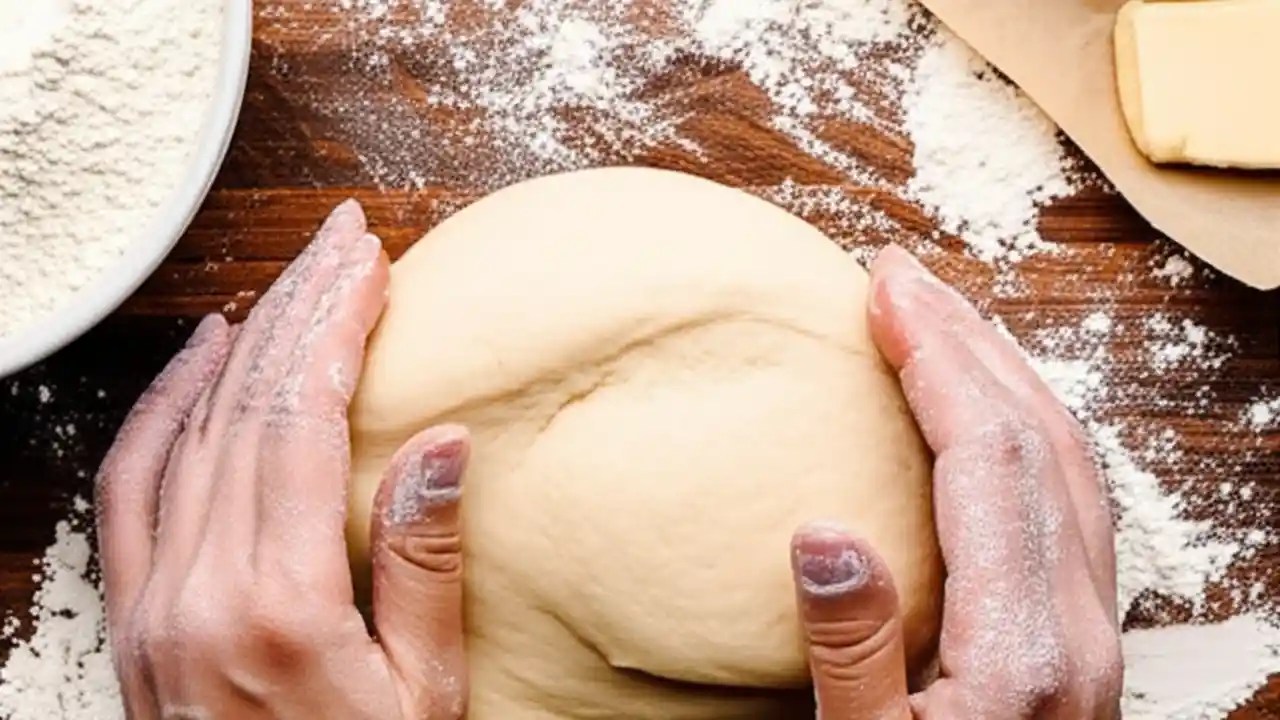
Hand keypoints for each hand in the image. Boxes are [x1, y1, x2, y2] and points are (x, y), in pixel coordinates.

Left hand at [95, 201, 469, 719]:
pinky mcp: (130, 616)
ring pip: (187, 430)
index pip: (301, 419)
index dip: (335, 325)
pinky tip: (199, 360)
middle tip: (340, 241)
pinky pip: (129, 485)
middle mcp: (199, 590)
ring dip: (241, 342)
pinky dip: (161, 409)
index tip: (368, 262)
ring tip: (288, 279)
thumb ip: (424, 570)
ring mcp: (152, 601)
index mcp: (280, 604)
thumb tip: (443, 446)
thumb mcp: (422, 698)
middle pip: (245, 405)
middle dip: (298, 306)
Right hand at [790, 246, 1121, 718]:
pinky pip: (1069, 501)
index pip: (986, 459)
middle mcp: (1079, 630)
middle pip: (1039, 439)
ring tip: (938, 320)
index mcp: (1023, 654)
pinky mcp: (1083, 639)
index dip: (935, 358)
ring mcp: (1094, 633)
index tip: (882, 289)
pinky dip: (1021, 429)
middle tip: (902, 276)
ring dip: (1002, 373)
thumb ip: (853, 658)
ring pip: (1068, 463)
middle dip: (968, 339)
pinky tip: (980, 416)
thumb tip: (826, 532)